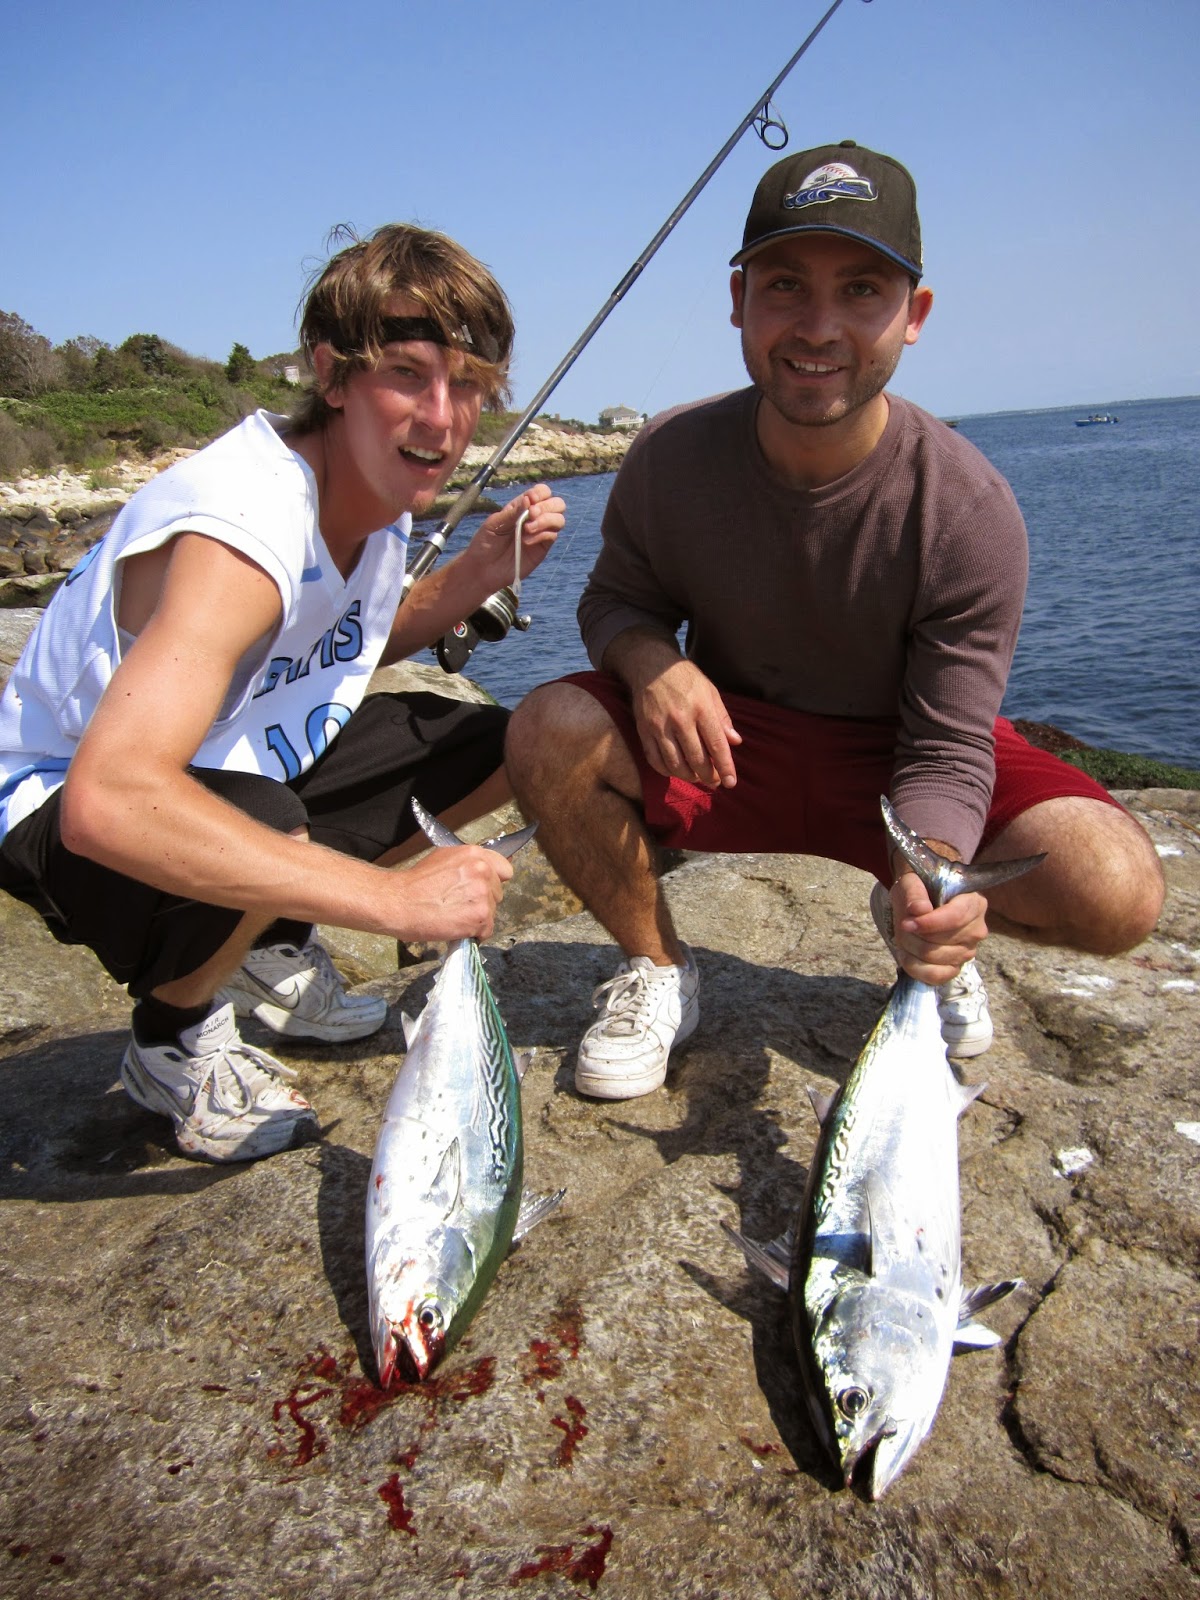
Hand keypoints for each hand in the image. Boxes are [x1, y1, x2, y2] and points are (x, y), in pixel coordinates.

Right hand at [389, 844, 512, 942]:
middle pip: (498, 893)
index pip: (504, 869)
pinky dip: (474, 933)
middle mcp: (483, 872)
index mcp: (475, 855)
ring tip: (454, 916)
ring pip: (493, 912)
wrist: (398, 902)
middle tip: (459, 904)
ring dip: (477, 917)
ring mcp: (483, 895)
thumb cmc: (415, 883)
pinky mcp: (480, 917)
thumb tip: (485, 870)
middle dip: (483, 900)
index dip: (493, 881)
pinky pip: (487, 930)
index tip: (482, 888)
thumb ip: (468, 863)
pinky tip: (456, 927)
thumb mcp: (443, 858)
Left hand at [467, 484, 564, 592]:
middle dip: (546, 506)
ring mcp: (540, 533)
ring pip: (559, 519)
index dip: (540, 493)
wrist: (483, 569)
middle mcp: (535, 518)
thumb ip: (513, 512)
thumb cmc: (485, 543)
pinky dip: (541, 535)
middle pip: (557, 503)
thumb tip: (529, 499)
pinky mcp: (542, 548)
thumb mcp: (495, 523)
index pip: (542, 492)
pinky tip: (526, 541)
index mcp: (522, 507)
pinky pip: (552, 536)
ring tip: (528, 529)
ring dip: (546, 520)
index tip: (530, 500)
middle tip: (531, 515)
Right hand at [634, 657, 741, 789]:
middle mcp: (680, 718)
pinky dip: (666, 771)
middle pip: (696, 759)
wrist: (650, 665)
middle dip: (708, 776)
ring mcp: (659, 726)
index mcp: (701, 708)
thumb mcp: (710, 691)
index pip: (716, 745)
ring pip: (675, 764)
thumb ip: (722, 718)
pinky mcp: (643, 730)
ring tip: (697, 778)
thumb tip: (735, 742)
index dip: (725, 767)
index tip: (731, 782)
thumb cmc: (685, 678)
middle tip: (714, 782)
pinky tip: (675, 771)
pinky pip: (655, 760)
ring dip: (688, 776)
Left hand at [890, 872, 988, 986]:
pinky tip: (907, 955)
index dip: (930, 923)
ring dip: (911, 949)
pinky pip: (937, 976)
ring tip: (904, 937)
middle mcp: (976, 930)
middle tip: (903, 925)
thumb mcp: (912, 882)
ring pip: (935, 958)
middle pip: (942, 941)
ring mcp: (968, 951)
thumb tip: (919, 909)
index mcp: (974, 903)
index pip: (956, 917)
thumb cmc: (919, 890)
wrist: (918, 903)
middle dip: (914, 935)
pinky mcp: (956, 967)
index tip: (906, 923)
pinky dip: (916, 968)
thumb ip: (915, 893)